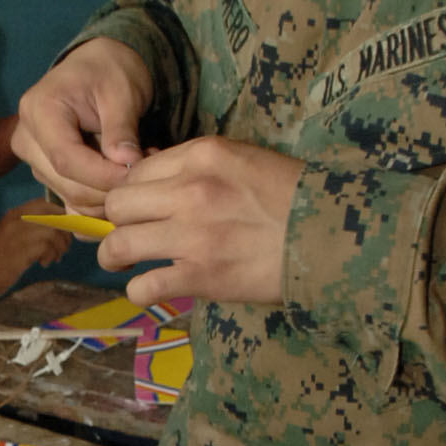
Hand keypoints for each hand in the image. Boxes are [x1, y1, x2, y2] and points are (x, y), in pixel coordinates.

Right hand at [0, 207, 71, 294]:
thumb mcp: (11, 235)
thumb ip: (31, 228)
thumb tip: (59, 229)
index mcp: (15, 214)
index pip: (45, 204)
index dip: (61, 214)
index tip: (65, 230)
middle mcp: (17, 219)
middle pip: (53, 216)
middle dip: (65, 232)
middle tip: (64, 247)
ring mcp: (18, 234)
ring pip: (53, 231)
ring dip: (60, 247)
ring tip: (54, 257)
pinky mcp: (20, 251)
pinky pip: (47, 247)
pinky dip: (51, 256)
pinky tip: (44, 263)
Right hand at [13, 39, 151, 205]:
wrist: (97, 69)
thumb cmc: (109, 71)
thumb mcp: (121, 90)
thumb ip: (121, 127)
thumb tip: (126, 162)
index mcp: (38, 111)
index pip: (66, 159)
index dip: (103, 175)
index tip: (137, 172)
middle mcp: (27, 140)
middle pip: (69, 185)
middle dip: (112, 187)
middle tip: (148, 169)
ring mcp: (35, 162)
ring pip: (74, 199)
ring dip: (112, 195)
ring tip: (139, 168)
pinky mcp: (49, 176)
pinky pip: (75, 204)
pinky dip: (103, 202)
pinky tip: (123, 180)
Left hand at [96, 134, 303, 308]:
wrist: (329, 235)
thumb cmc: (291, 196)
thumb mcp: (243, 160)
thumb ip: (198, 165)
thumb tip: (155, 181)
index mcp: (201, 155)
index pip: (136, 170)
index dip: (132, 191)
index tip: (140, 207)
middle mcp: (189, 190)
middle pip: (117, 204)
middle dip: (117, 221)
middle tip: (128, 232)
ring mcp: (191, 235)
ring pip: (119, 244)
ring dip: (115, 256)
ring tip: (124, 262)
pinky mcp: (200, 275)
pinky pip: (142, 286)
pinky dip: (140, 291)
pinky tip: (150, 288)